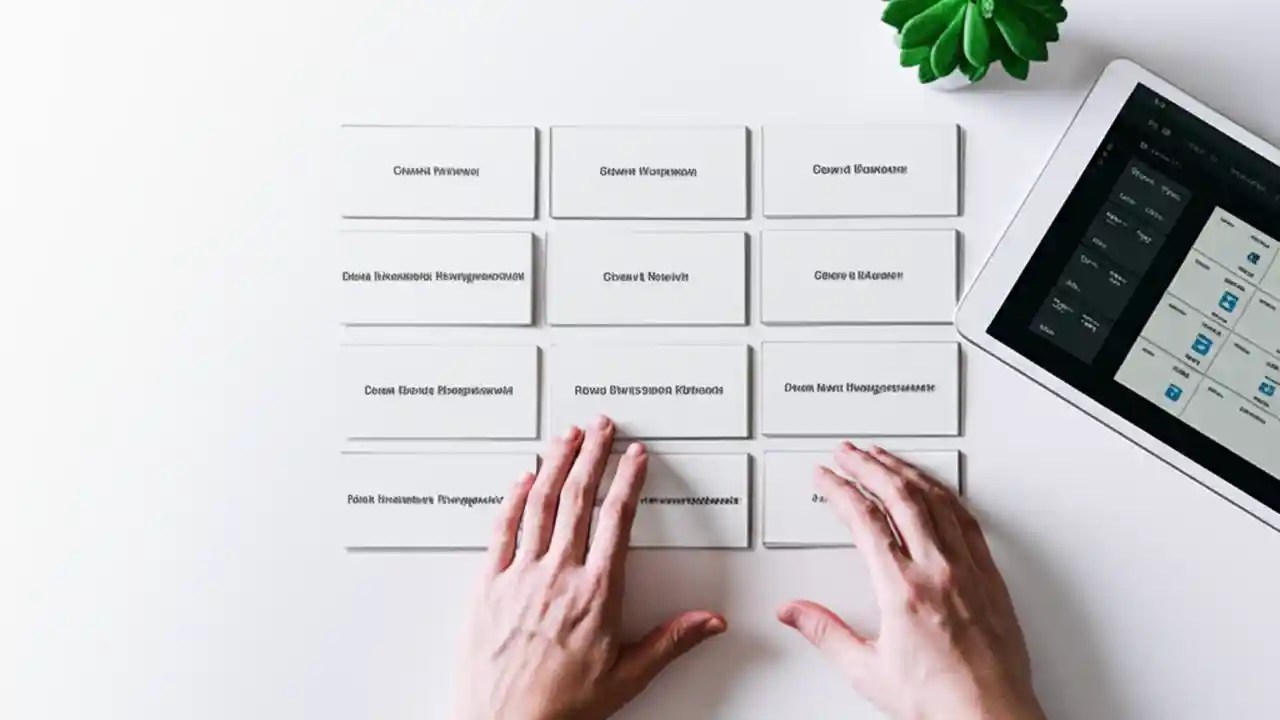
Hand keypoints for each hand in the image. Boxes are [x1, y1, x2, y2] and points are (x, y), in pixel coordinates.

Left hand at [455, 416, 726, 719]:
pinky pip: (501, 530)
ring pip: (541, 504)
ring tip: (566, 436)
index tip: (636, 456)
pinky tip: (521, 478)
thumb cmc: (561, 707)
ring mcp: (520, 576)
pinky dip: (512, 499)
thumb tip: (710, 622)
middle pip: (579, 499)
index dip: (628, 480)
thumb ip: (670, 641)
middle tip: (602, 427)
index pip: (619, 519)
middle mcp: (558, 575)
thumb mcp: (627, 676)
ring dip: (555, 464)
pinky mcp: (488, 586)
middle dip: (593, 455)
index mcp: (597, 592)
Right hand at [777, 443, 1043, 719]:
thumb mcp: (867, 670)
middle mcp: (938, 570)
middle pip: (899, 496)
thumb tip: (793, 611)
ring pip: (935, 499)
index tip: (825, 476)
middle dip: (868, 465)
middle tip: (848, 452)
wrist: (991, 717)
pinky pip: (966, 519)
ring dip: (905, 471)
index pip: (864, 519)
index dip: (839, 489)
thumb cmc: (940, 699)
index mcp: (902, 589)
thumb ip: (825, 632)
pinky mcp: (990, 576)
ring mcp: (968, 569)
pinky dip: (944, 493)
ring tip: (884, 457)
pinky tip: (934, 488)